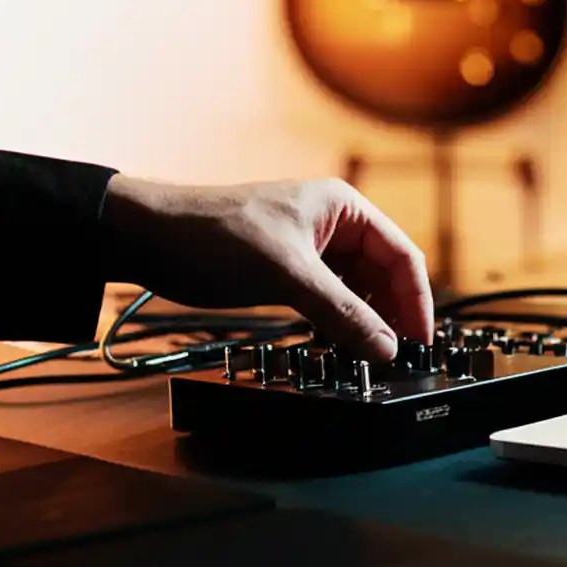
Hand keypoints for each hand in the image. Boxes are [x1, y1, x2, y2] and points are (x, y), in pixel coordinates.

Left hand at [100, 175, 432, 360]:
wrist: (147, 238)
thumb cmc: (212, 233)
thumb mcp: (288, 274)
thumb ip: (342, 313)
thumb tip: (386, 347)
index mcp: (345, 208)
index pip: (402, 255)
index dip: (417, 301)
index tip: (420, 341)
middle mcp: (335, 226)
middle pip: (385, 277)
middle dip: (392, 315)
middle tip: (397, 357)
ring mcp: (312, 250)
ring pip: (358, 293)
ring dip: (365, 323)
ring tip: (369, 357)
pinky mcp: (289, 273)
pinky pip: (330, 302)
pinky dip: (338, 325)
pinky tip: (338, 347)